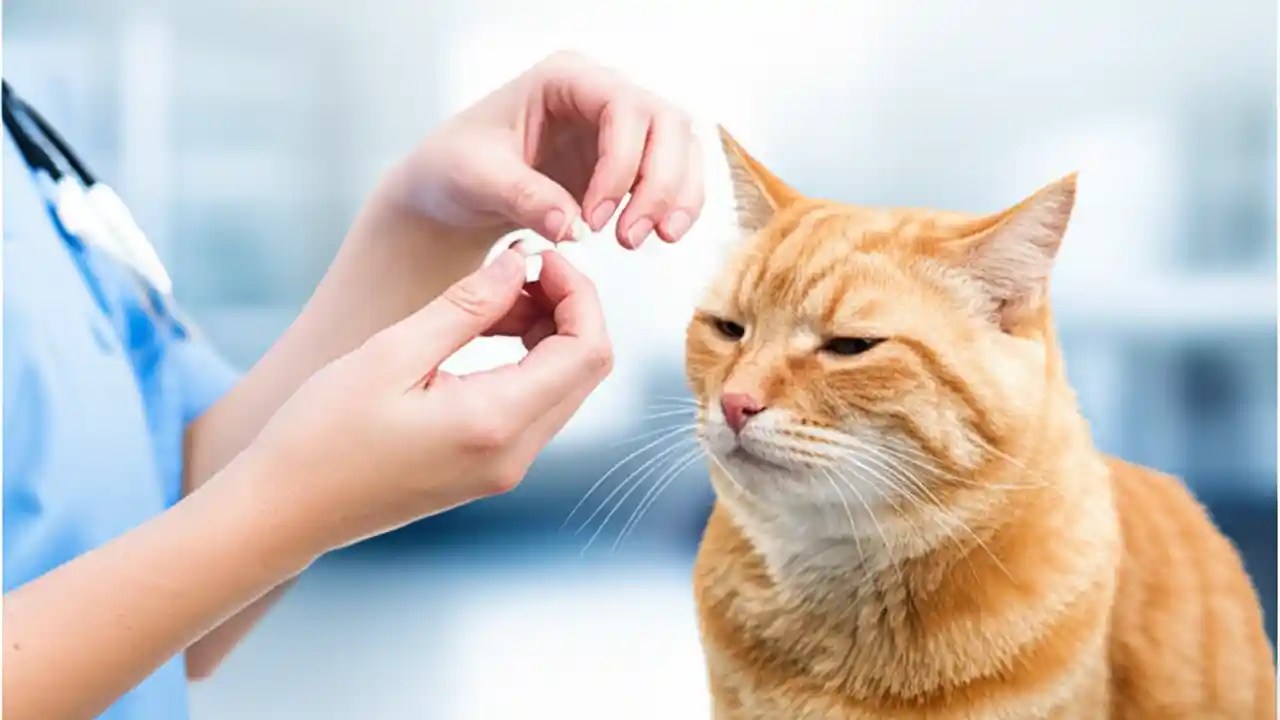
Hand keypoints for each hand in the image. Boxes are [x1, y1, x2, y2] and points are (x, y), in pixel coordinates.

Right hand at [233, 249, 611, 555]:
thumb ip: (467, 306)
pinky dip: (526, 362)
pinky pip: (534, 407)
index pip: (587, 350)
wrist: (285, 511)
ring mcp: (506, 469)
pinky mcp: (489, 471)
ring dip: (545, 333)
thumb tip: (522, 263)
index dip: (579, 293)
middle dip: (567, 307)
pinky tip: (481, 333)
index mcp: (496, 423)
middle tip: (517, 267)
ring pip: (564, 386)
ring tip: (490, 297)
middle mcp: (515, 455)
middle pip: (587, 368)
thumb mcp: (392, 353)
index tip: (539, 255)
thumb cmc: (322, 432)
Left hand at [394, 51, 704, 248]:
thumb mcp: (477, 180)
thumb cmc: (457, 168)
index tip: (595, 220)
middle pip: (666, 123)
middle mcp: (601, 93)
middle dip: (660, 184)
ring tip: (655, 241)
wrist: (455, 191)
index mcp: (564, 78)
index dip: (621, 164)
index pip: (622, 107)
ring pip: (681, 148)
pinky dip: (676, 206)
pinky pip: (674, 175)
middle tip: (630, 239)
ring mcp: (620, 126)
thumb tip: (573, 226)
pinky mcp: (629, 160)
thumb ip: (524, 197)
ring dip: (677, 197)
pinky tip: (659, 236)